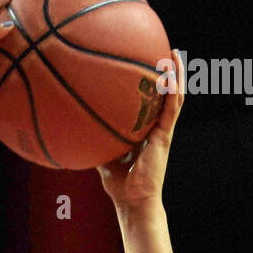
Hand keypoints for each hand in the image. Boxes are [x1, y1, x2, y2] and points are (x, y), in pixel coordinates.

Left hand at [97, 48, 184, 211]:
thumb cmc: (120, 187)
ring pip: (173, 97)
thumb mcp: (103, 161)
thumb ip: (96, 144)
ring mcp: (162, 132)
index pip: (148, 106)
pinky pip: (172, 108)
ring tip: (173, 53)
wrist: (134, 201)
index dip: (147, 88)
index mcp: (144, 134)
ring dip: (175, 75)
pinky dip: (174, 90)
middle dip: (164, 74)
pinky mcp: (165, 136)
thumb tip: (76, 131)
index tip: (141, 68)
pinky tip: (171, 73)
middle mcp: (155, 130)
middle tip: (159, 51)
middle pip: (163, 96)